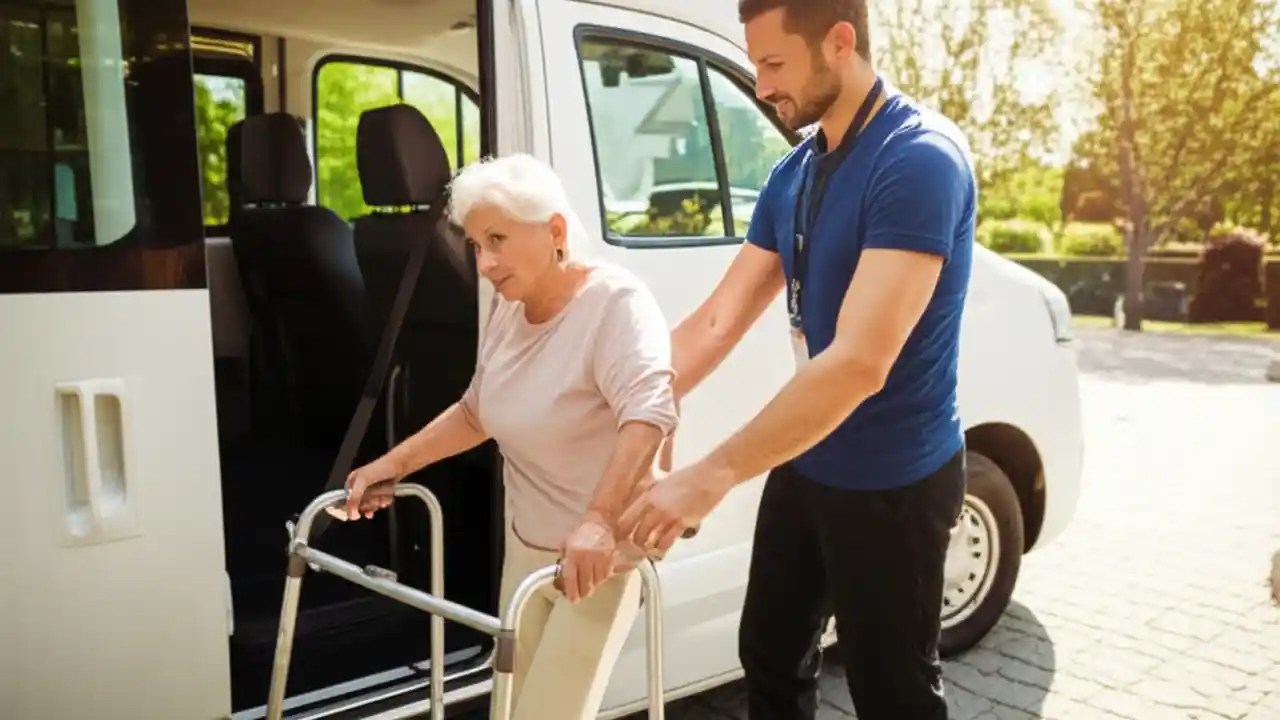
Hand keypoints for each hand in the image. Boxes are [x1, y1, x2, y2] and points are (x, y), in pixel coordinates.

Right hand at [343, 454, 403, 519]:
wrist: (399, 464)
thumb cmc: (381, 467)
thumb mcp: (363, 481)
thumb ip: (354, 498)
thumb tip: (351, 515)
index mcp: (351, 482)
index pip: (347, 501)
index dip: (354, 507)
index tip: (361, 510)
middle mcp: (360, 486)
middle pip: (360, 505)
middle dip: (370, 504)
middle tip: (375, 499)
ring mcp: (370, 490)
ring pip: (371, 505)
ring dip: (378, 502)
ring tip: (383, 496)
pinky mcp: (380, 492)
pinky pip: (380, 503)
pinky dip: (385, 501)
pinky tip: (387, 497)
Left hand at [559, 515, 616, 603]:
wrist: (601, 521)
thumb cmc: (582, 531)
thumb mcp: (567, 543)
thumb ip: (565, 559)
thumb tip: (561, 576)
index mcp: (572, 553)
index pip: (570, 578)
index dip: (572, 591)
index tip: (572, 599)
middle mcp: (586, 557)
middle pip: (586, 584)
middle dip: (583, 591)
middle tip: (581, 594)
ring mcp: (599, 559)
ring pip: (597, 582)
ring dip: (593, 583)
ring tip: (590, 579)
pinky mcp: (610, 559)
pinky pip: (606, 575)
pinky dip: (602, 577)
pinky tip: (598, 572)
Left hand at [617, 459, 735, 554]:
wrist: (710, 476)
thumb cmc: (689, 477)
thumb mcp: (664, 482)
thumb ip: (654, 494)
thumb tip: (647, 504)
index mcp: (648, 495)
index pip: (627, 518)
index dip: (622, 532)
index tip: (622, 538)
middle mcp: (654, 507)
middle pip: (637, 532)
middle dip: (636, 544)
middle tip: (638, 549)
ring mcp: (668, 516)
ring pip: (650, 539)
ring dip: (650, 548)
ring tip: (651, 551)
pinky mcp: (682, 523)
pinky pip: (667, 541)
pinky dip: (663, 548)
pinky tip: (663, 550)